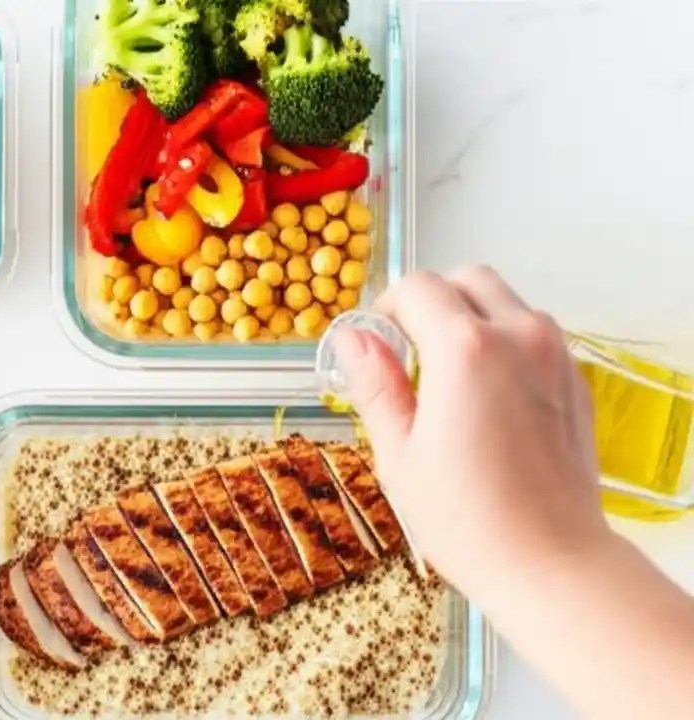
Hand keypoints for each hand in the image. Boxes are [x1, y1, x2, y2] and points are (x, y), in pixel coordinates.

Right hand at [333, 266, 610, 594]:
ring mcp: (555, 357)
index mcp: (465, 350)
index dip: (385, 310)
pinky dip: (505, 344)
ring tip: (448, 376)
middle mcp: (518, 338)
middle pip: (467, 280)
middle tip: (407, 350)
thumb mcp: (399, 452)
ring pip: (506, 302)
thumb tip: (353, 339)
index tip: (374, 343)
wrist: (549, 561)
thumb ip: (375, 383)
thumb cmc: (469, 519)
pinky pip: (535, 336)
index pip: (417, 289)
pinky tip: (485, 397)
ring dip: (471, 318)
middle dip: (431, 302)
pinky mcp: (576, 381)